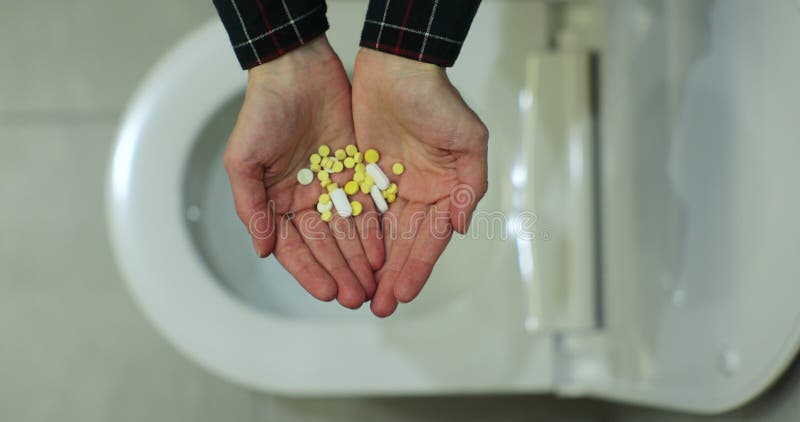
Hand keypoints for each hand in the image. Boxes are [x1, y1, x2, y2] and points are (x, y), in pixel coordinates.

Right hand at [223, 37, 383, 308]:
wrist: (298, 69)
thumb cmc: (262, 112)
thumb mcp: (244, 160)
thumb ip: (252, 206)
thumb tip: (262, 250)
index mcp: (276, 202)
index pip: (293, 248)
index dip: (309, 272)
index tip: (327, 293)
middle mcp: (305, 201)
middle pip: (325, 247)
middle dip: (340, 273)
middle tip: (356, 298)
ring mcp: (332, 187)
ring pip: (348, 233)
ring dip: (359, 260)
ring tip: (373, 285)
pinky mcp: (357, 171)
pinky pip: (368, 207)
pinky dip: (374, 231)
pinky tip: (383, 252)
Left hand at [351, 48, 488, 316]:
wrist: (396, 66)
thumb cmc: (437, 98)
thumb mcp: (468, 139)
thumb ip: (469, 186)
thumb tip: (459, 228)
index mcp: (444, 191)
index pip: (430, 238)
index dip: (417, 266)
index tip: (404, 293)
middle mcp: (419, 195)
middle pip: (404, 244)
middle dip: (392, 277)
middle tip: (379, 307)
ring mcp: (390, 187)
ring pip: (380, 236)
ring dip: (371, 266)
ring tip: (360, 295)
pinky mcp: (363, 176)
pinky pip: (358, 213)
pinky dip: (353, 238)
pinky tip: (344, 260)